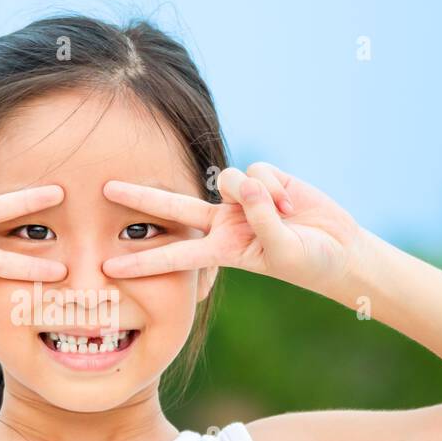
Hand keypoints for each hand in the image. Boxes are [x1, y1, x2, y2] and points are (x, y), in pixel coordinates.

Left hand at [100, 163, 364, 295]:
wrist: (337, 249)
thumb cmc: (308, 261)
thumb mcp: (283, 249)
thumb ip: (261, 218)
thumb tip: (243, 184)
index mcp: (222, 249)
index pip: (174, 255)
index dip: (142, 261)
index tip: (108, 269)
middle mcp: (223, 222)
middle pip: (172, 207)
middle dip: (140, 197)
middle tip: (104, 188)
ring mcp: (240, 200)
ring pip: (228, 179)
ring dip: (257, 193)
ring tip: (283, 214)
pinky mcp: (261, 180)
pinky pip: (256, 171)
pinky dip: (275, 185)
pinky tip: (291, 203)